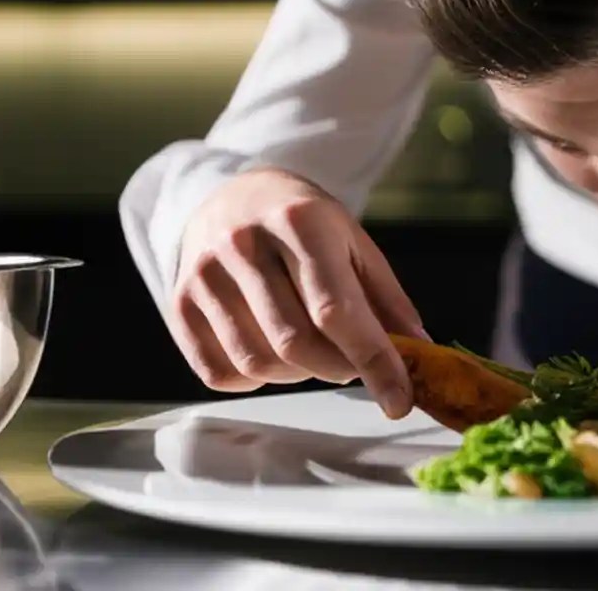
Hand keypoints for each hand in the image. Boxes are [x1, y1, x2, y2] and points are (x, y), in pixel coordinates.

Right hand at [171, 166, 425, 417]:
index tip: (398, 401)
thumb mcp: (354, 243)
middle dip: (337, 369)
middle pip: (295, 343)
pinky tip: (271, 350)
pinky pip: (220, 374)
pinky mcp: (178, 303)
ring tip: (311, 350)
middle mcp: (243, 244)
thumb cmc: (304, 225)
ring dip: (297, 375)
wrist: (232, 195)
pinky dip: (256, 380)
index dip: (374, 362)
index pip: (337, 310)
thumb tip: (419, 354)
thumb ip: (387, 300)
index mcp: (299, 222)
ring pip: (258, 364)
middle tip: (352, 363)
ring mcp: (204, 274)